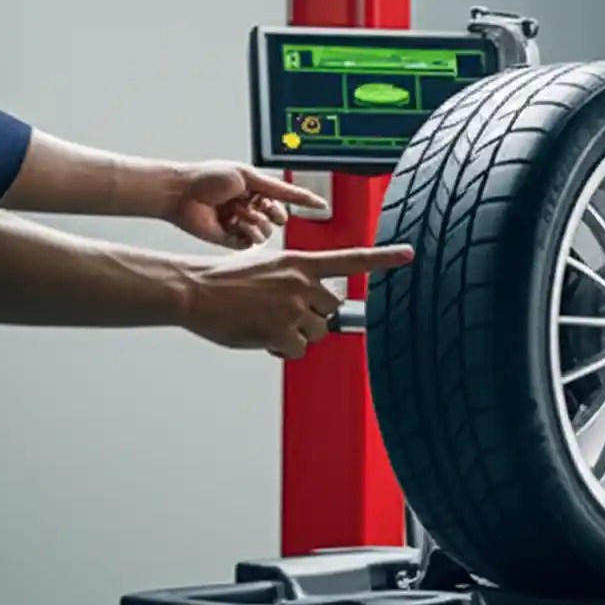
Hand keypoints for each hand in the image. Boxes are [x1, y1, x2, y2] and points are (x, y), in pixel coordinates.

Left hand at [167, 161, 327, 247]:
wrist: (182, 194)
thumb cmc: (208, 178)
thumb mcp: (248, 176)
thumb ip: (277, 188)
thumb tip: (300, 195)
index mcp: (255, 188)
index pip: (285, 196)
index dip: (303, 201)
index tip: (321, 206)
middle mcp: (250, 206)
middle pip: (277, 217)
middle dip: (270, 213)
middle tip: (258, 207)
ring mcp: (241, 223)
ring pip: (266, 231)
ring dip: (255, 222)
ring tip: (237, 213)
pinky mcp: (231, 239)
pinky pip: (251, 243)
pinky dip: (247, 234)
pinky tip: (235, 224)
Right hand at [181, 244, 413, 358]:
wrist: (195, 288)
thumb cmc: (225, 280)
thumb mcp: (267, 266)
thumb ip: (296, 280)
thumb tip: (313, 308)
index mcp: (300, 261)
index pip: (351, 259)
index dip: (384, 259)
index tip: (409, 254)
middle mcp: (301, 281)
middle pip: (330, 309)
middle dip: (312, 316)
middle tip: (282, 313)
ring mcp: (292, 306)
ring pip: (315, 332)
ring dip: (296, 334)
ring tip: (267, 322)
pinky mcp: (280, 329)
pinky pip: (297, 350)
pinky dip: (282, 349)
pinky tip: (263, 336)